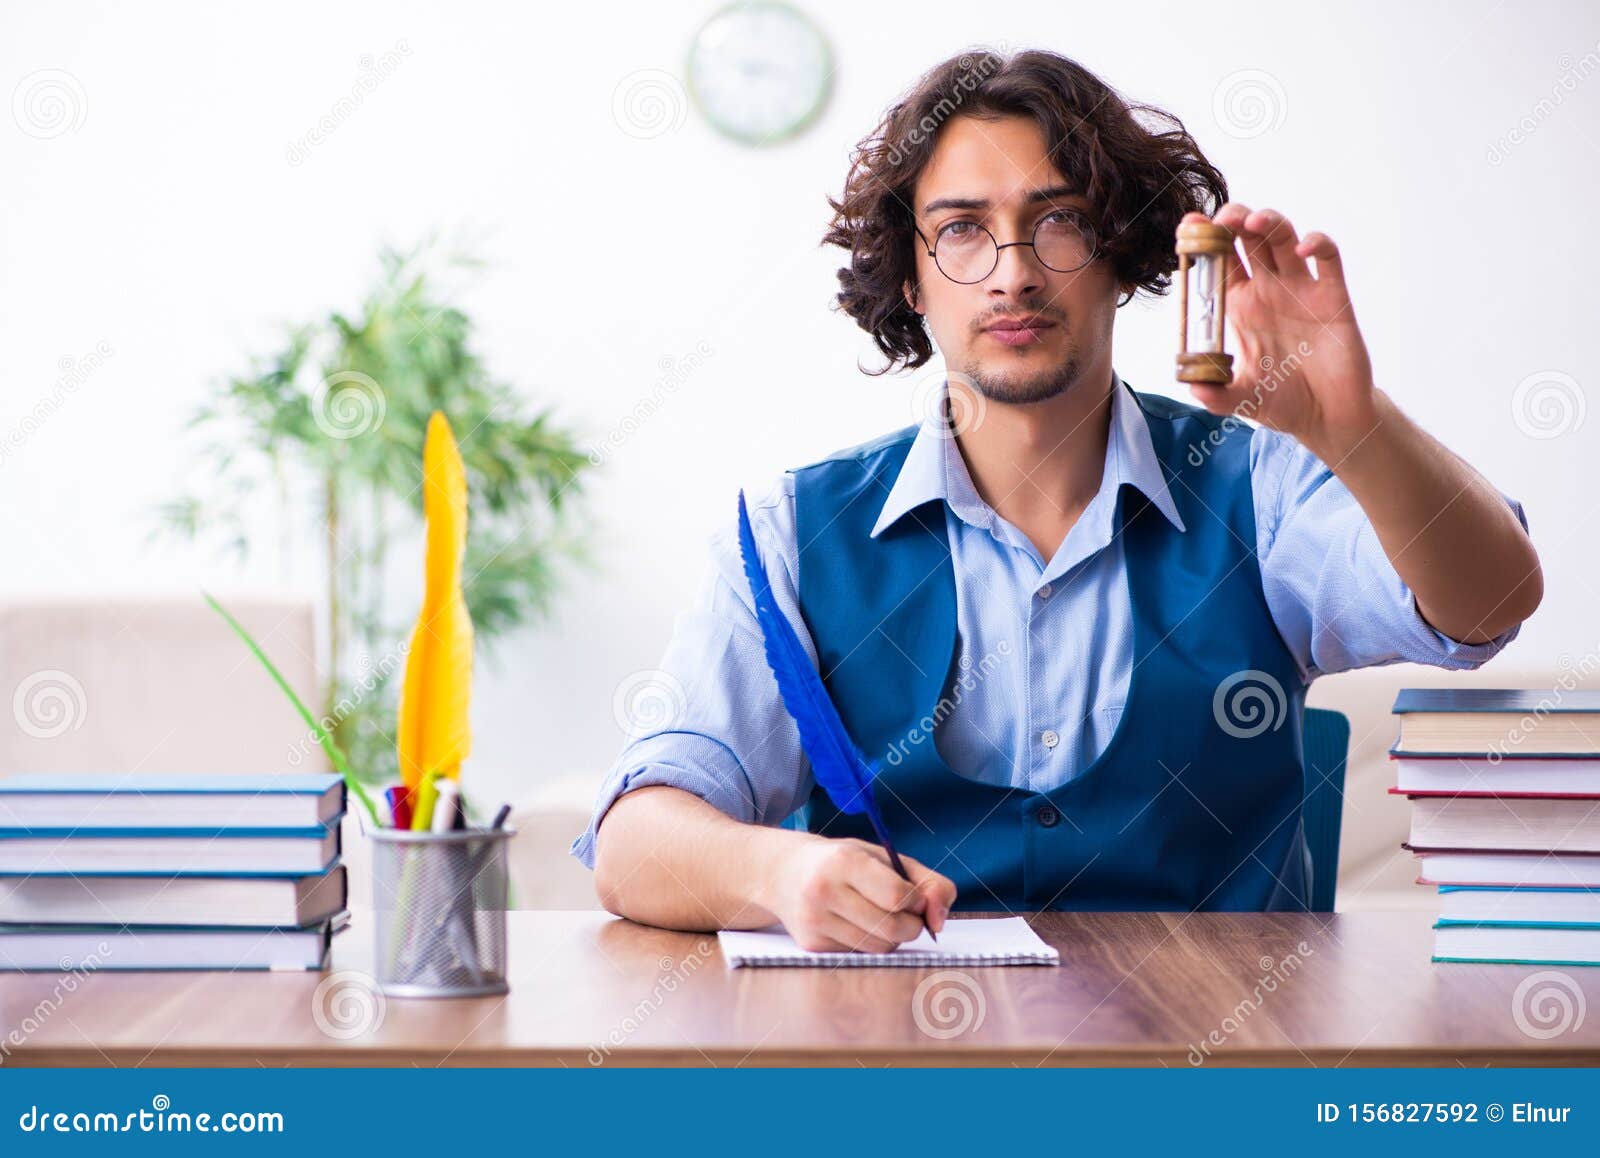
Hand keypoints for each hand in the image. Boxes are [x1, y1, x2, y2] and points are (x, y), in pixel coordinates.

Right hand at [766, 835, 955, 952]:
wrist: (784, 872)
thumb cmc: (844, 863)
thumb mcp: (885, 858)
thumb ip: (927, 882)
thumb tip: (939, 921)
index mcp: (844, 861)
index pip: (897, 896)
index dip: (916, 901)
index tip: (913, 895)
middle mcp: (823, 890)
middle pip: (892, 929)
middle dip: (911, 925)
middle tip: (905, 912)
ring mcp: (814, 920)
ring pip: (880, 948)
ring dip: (893, 937)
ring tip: (880, 916)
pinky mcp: (811, 944)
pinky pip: (861, 955)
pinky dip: (870, 944)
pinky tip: (857, 924)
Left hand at [1181, 204, 1380, 461]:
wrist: (1326, 417)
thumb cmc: (1282, 402)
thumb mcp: (1240, 400)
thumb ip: (1215, 395)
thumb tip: (1192, 386)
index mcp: (1242, 308)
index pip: (1219, 264)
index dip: (1204, 242)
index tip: (1189, 225)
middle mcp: (1269, 292)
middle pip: (1249, 240)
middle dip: (1235, 220)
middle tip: (1223, 218)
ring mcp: (1301, 290)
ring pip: (1284, 239)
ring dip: (1270, 223)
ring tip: (1253, 222)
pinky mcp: (1333, 297)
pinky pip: (1328, 259)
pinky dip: (1317, 245)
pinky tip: (1302, 249)